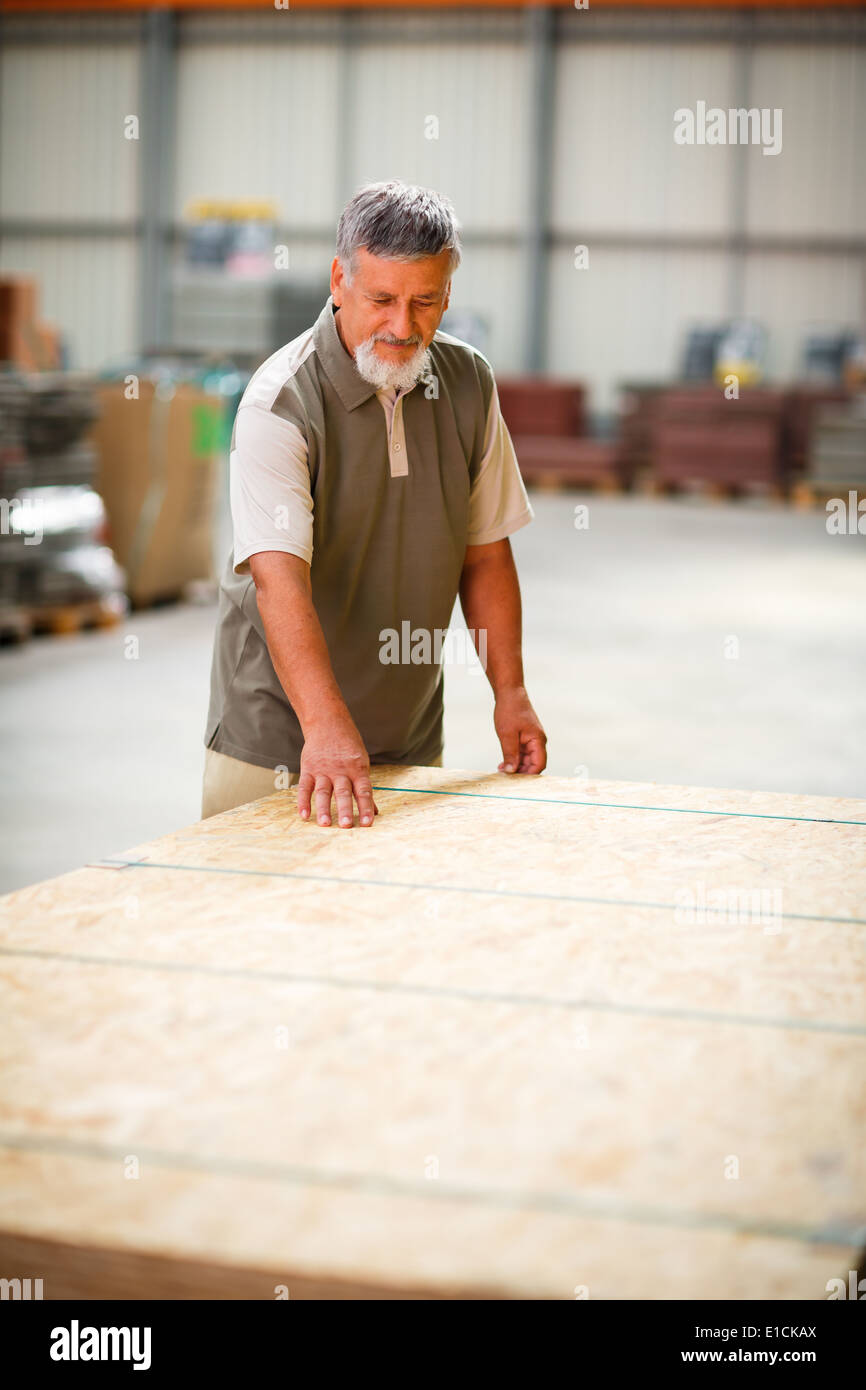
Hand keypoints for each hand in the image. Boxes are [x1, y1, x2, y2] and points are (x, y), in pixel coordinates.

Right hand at [297, 713, 378, 827]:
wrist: (328, 722)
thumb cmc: (348, 746)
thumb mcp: (361, 762)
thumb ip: (364, 788)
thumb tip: (375, 811)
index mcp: (358, 769)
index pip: (363, 791)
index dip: (366, 807)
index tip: (367, 823)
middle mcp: (341, 770)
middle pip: (343, 792)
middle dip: (344, 809)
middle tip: (346, 825)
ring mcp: (323, 770)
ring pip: (323, 791)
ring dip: (323, 808)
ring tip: (324, 824)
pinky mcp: (308, 768)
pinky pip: (305, 787)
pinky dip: (303, 801)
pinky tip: (304, 815)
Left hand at [494, 686, 546, 774]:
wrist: (509, 693)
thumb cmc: (510, 710)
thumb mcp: (507, 734)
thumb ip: (510, 754)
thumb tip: (511, 771)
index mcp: (538, 740)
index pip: (539, 764)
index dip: (529, 775)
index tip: (515, 781)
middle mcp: (538, 741)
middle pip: (533, 764)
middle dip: (521, 772)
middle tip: (505, 777)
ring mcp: (531, 739)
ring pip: (527, 760)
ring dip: (516, 766)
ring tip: (501, 770)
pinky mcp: (525, 738)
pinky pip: (522, 753)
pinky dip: (514, 759)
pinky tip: (503, 763)